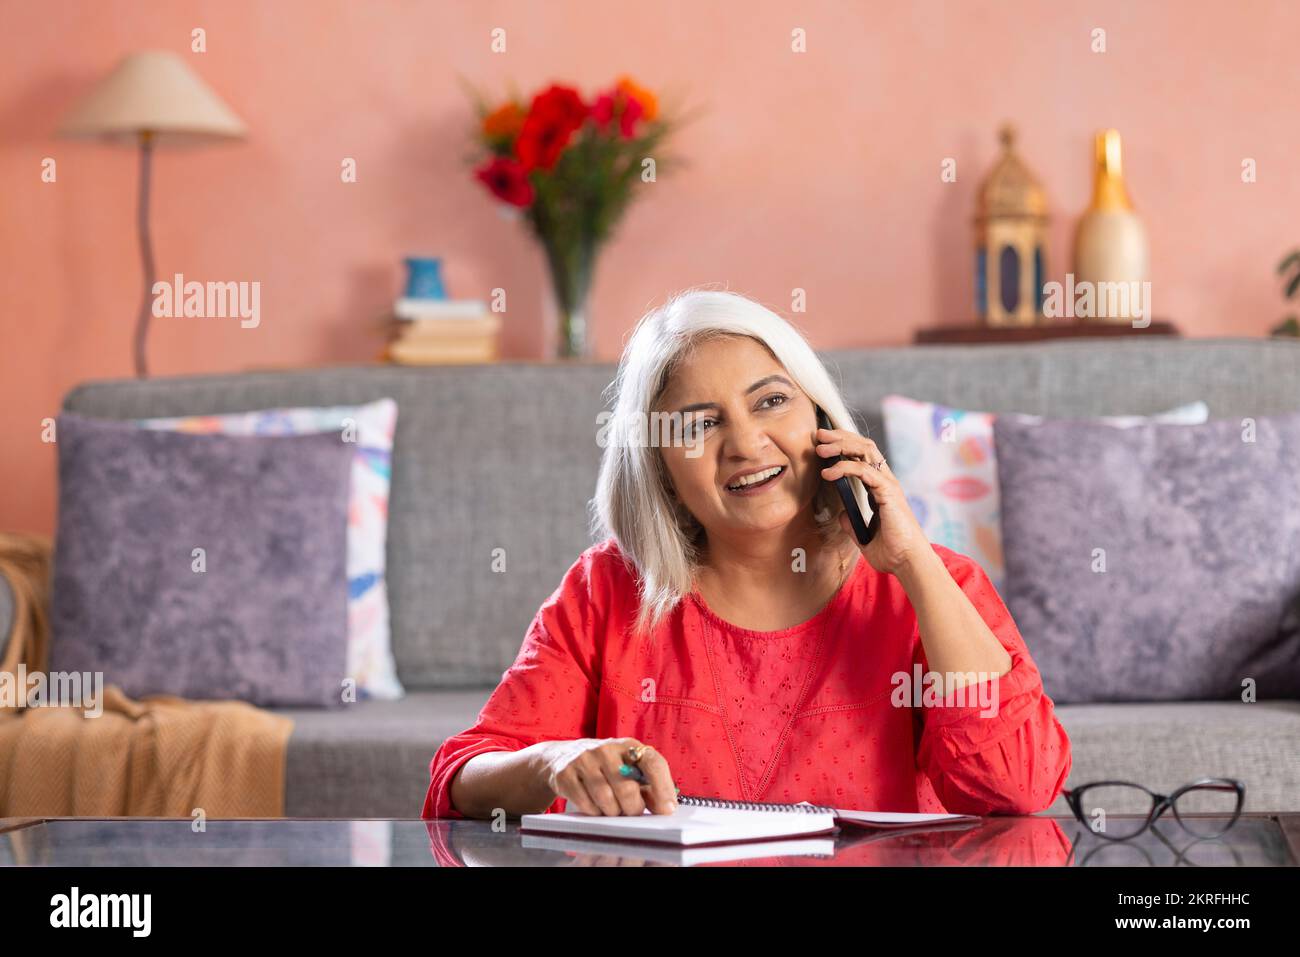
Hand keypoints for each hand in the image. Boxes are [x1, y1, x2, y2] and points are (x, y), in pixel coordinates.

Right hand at [537, 737, 677, 815]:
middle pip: (628, 790)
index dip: (663, 788)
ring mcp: (584, 760)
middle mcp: (607, 749)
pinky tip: (595, 806)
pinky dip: (594, 812)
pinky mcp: (566, 774)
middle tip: (631, 811)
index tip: (667, 809)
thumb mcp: (628, 769)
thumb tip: (666, 808)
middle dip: (633, 809)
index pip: (653, 763)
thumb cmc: (605, 766)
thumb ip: (649, 786)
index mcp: (629, 746)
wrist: (563, 756)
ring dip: (613, 812)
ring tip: (612, 808)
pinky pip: (587, 805)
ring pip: (607, 801)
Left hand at [816, 425, 932, 577]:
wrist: (908, 563)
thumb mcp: (863, 538)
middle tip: (819, 435)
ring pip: (865, 451)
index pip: (863, 456)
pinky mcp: (888, 492)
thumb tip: (840, 515)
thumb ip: (852, 524)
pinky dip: (844, 468)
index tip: (824, 443)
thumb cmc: (892, 552)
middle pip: (864, 447)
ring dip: (841, 446)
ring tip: (820, 449)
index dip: (844, 445)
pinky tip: (828, 473)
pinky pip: (864, 471)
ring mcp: (888, 485)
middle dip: (840, 437)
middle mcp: (886, 482)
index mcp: (881, 489)